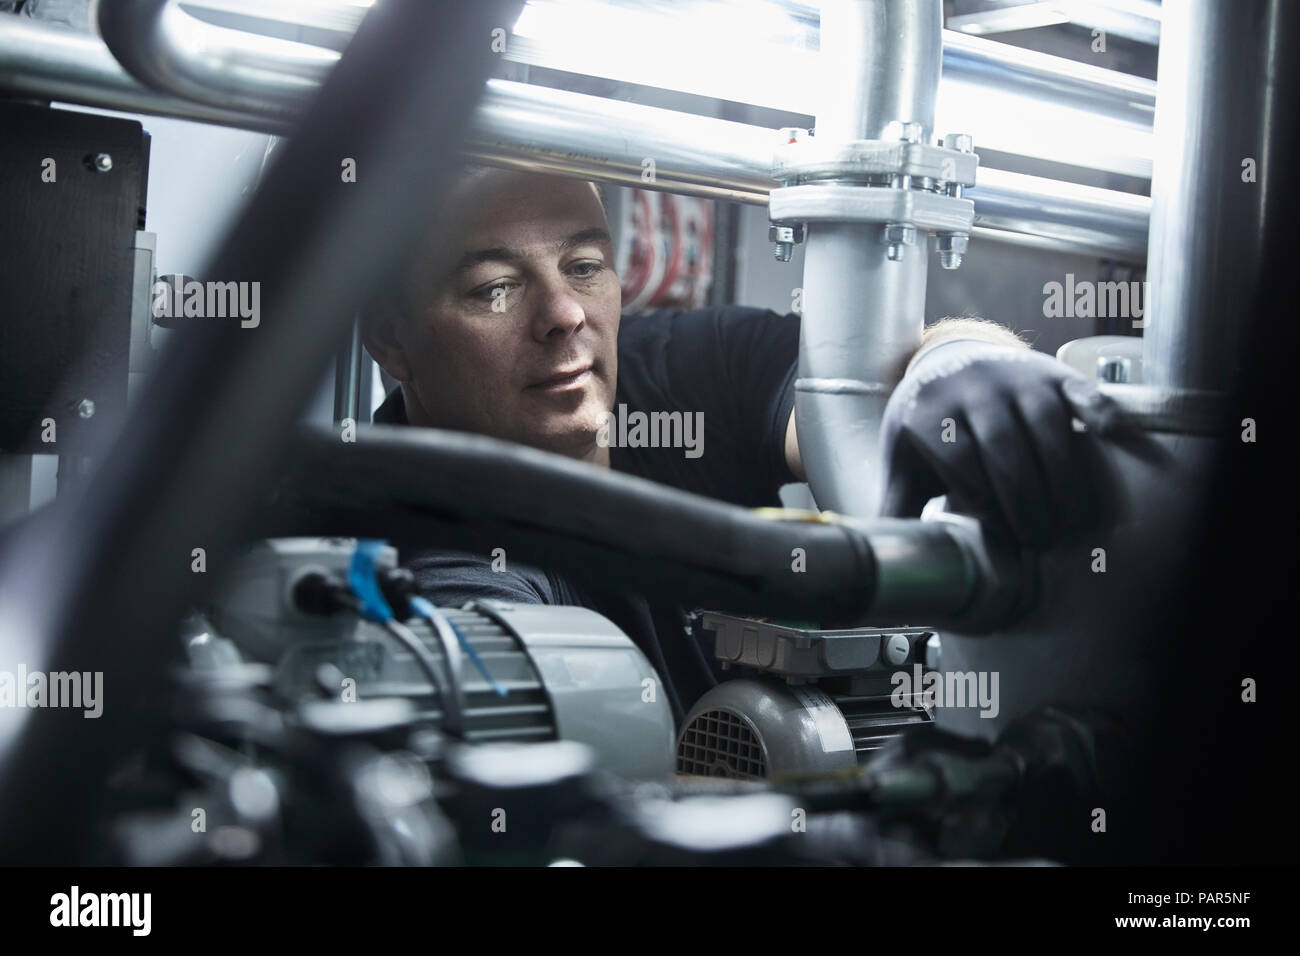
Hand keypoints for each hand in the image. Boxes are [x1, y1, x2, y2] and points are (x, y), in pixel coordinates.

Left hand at [878, 339, 1127, 546]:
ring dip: (1060, 475)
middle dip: (1024, 498)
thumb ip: (897, 508)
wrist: (948, 363)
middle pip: (1003, 447)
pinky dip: (1098, 410)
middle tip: (1041, 540)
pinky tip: (1109, 436)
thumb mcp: (905, 461)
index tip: (1001, 537)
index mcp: (929, 411)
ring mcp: (1015, 376)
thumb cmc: (928, 428)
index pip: (958, 460)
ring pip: (1044, 423)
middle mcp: (972, 387)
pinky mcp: (1053, 372)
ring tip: (1067, 518)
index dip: (981, 502)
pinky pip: (1080, 389)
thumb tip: (881, 565)